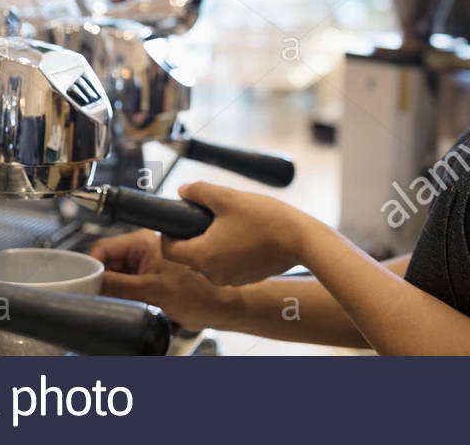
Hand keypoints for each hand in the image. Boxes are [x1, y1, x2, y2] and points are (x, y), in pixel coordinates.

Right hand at [88, 229, 239, 330]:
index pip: (103, 249)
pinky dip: (138, 305)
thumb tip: (91, 281)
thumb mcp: (151, 291)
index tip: (85, 286)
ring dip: (126, 300)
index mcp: (141, 242)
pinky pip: (134, 294)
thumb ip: (118, 286)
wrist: (222, 308)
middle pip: (110, 268)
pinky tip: (151, 312)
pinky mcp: (154, 283)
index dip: (91, 267)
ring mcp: (149, 268)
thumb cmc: (199, 292)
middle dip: (110, 288)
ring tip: (141, 307)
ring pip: (121, 284)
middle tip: (113, 304)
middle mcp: (144, 251)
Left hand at [159, 182, 308, 285]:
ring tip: (231, 222)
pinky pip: (228, 265)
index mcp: (202, 256)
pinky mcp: (247, 279)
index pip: (169, 250)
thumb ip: (199, 192)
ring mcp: (231, 280)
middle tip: (208, 215)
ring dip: (212, 243)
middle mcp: (213, 274)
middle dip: (194, 235)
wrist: (301, 240)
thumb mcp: (227, 197)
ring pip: (209, 260)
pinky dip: (230, 251)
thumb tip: (183, 191)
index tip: (178, 219)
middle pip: (189, 255)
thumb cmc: (264, 219)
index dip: (169, 232)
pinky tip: (246, 234)